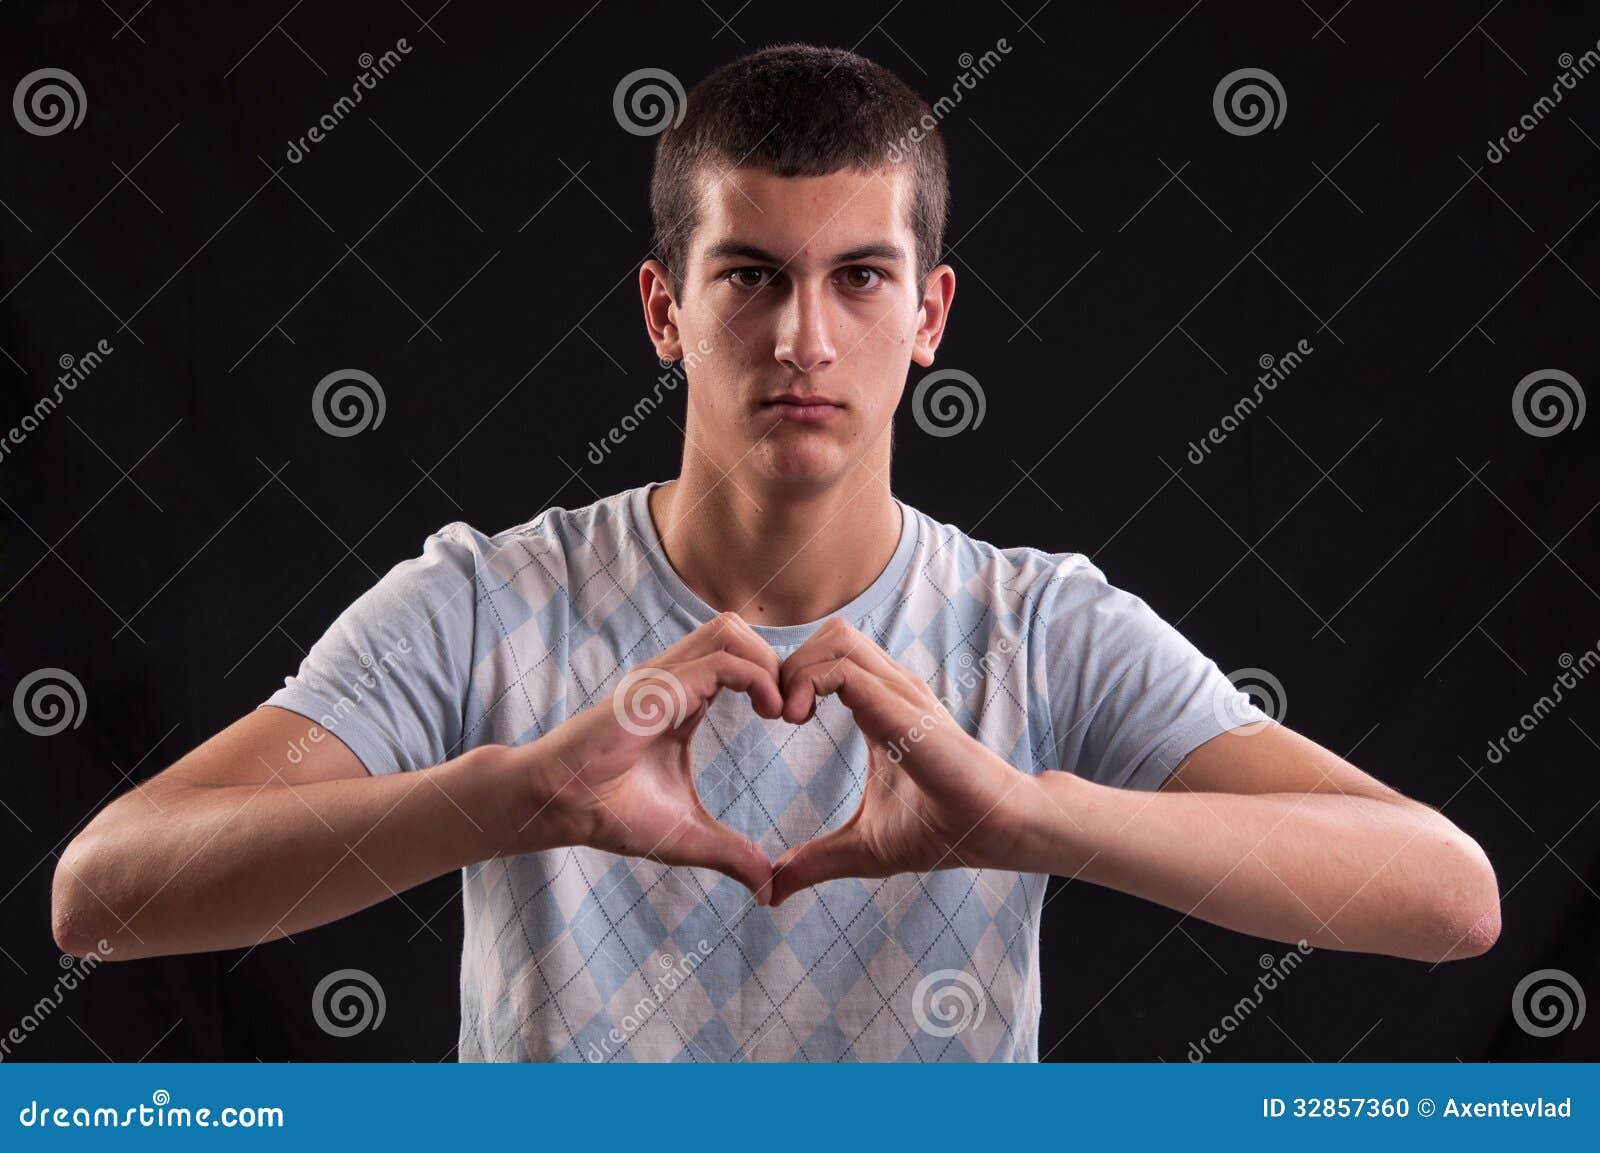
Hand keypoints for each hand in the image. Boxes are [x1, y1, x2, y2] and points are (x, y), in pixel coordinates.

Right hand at [527, 613, 784, 901]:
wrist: (560, 807)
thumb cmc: (611, 814)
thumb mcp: (687, 836)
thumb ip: (732, 855)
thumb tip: (768, 892)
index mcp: (683, 699)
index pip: (737, 658)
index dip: (773, 679)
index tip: (794, 720)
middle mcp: (674, 678)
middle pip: (738, 631)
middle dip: (776, 660)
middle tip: (794, 709)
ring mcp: (664, 677)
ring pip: (730, 631)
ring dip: (767, 661)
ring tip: (782, 710)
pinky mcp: (658, 688)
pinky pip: (721, 661)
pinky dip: (756, 677)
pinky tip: (769, 713)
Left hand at [769, 618, 1038, 905]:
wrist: (994, 831)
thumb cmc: (941, 832)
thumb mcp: (862, 848)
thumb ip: (815, 862)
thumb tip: (770, 893)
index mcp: (881, 708)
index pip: (829, 657)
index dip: (792, 676)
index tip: (774, 720)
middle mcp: (891, 690)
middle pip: (830, 634)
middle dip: (791, 663)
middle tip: (774, 713)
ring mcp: (900, 693)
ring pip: (837, 638)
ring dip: (798, 668)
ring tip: (786, 716)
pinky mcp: (904, 709)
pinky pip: (846, 670)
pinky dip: (810, 682)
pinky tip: (797, 720)